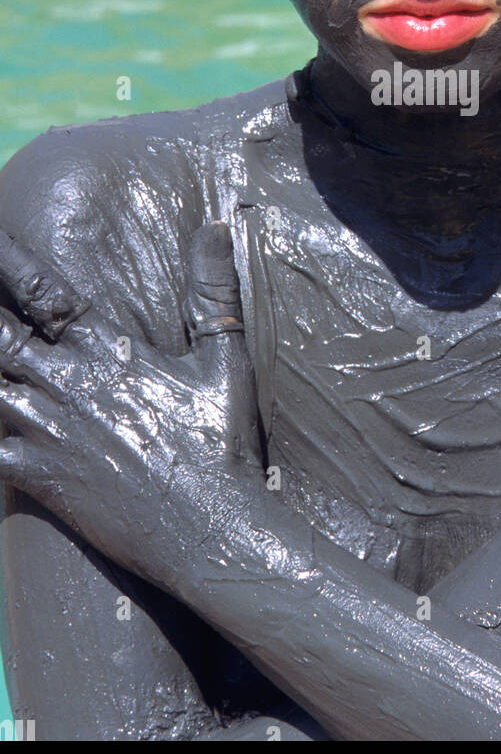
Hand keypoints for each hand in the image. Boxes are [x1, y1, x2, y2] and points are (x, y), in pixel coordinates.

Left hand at [0, 222, 262, 588]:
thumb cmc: (222, 443)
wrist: (210, 528)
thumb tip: (217, 224)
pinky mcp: (39, 478)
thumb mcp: (225, 358)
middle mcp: (66, 385)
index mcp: (106, 351)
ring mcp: (47, 432)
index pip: (43, 296)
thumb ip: (213, 288)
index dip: (11, 268)